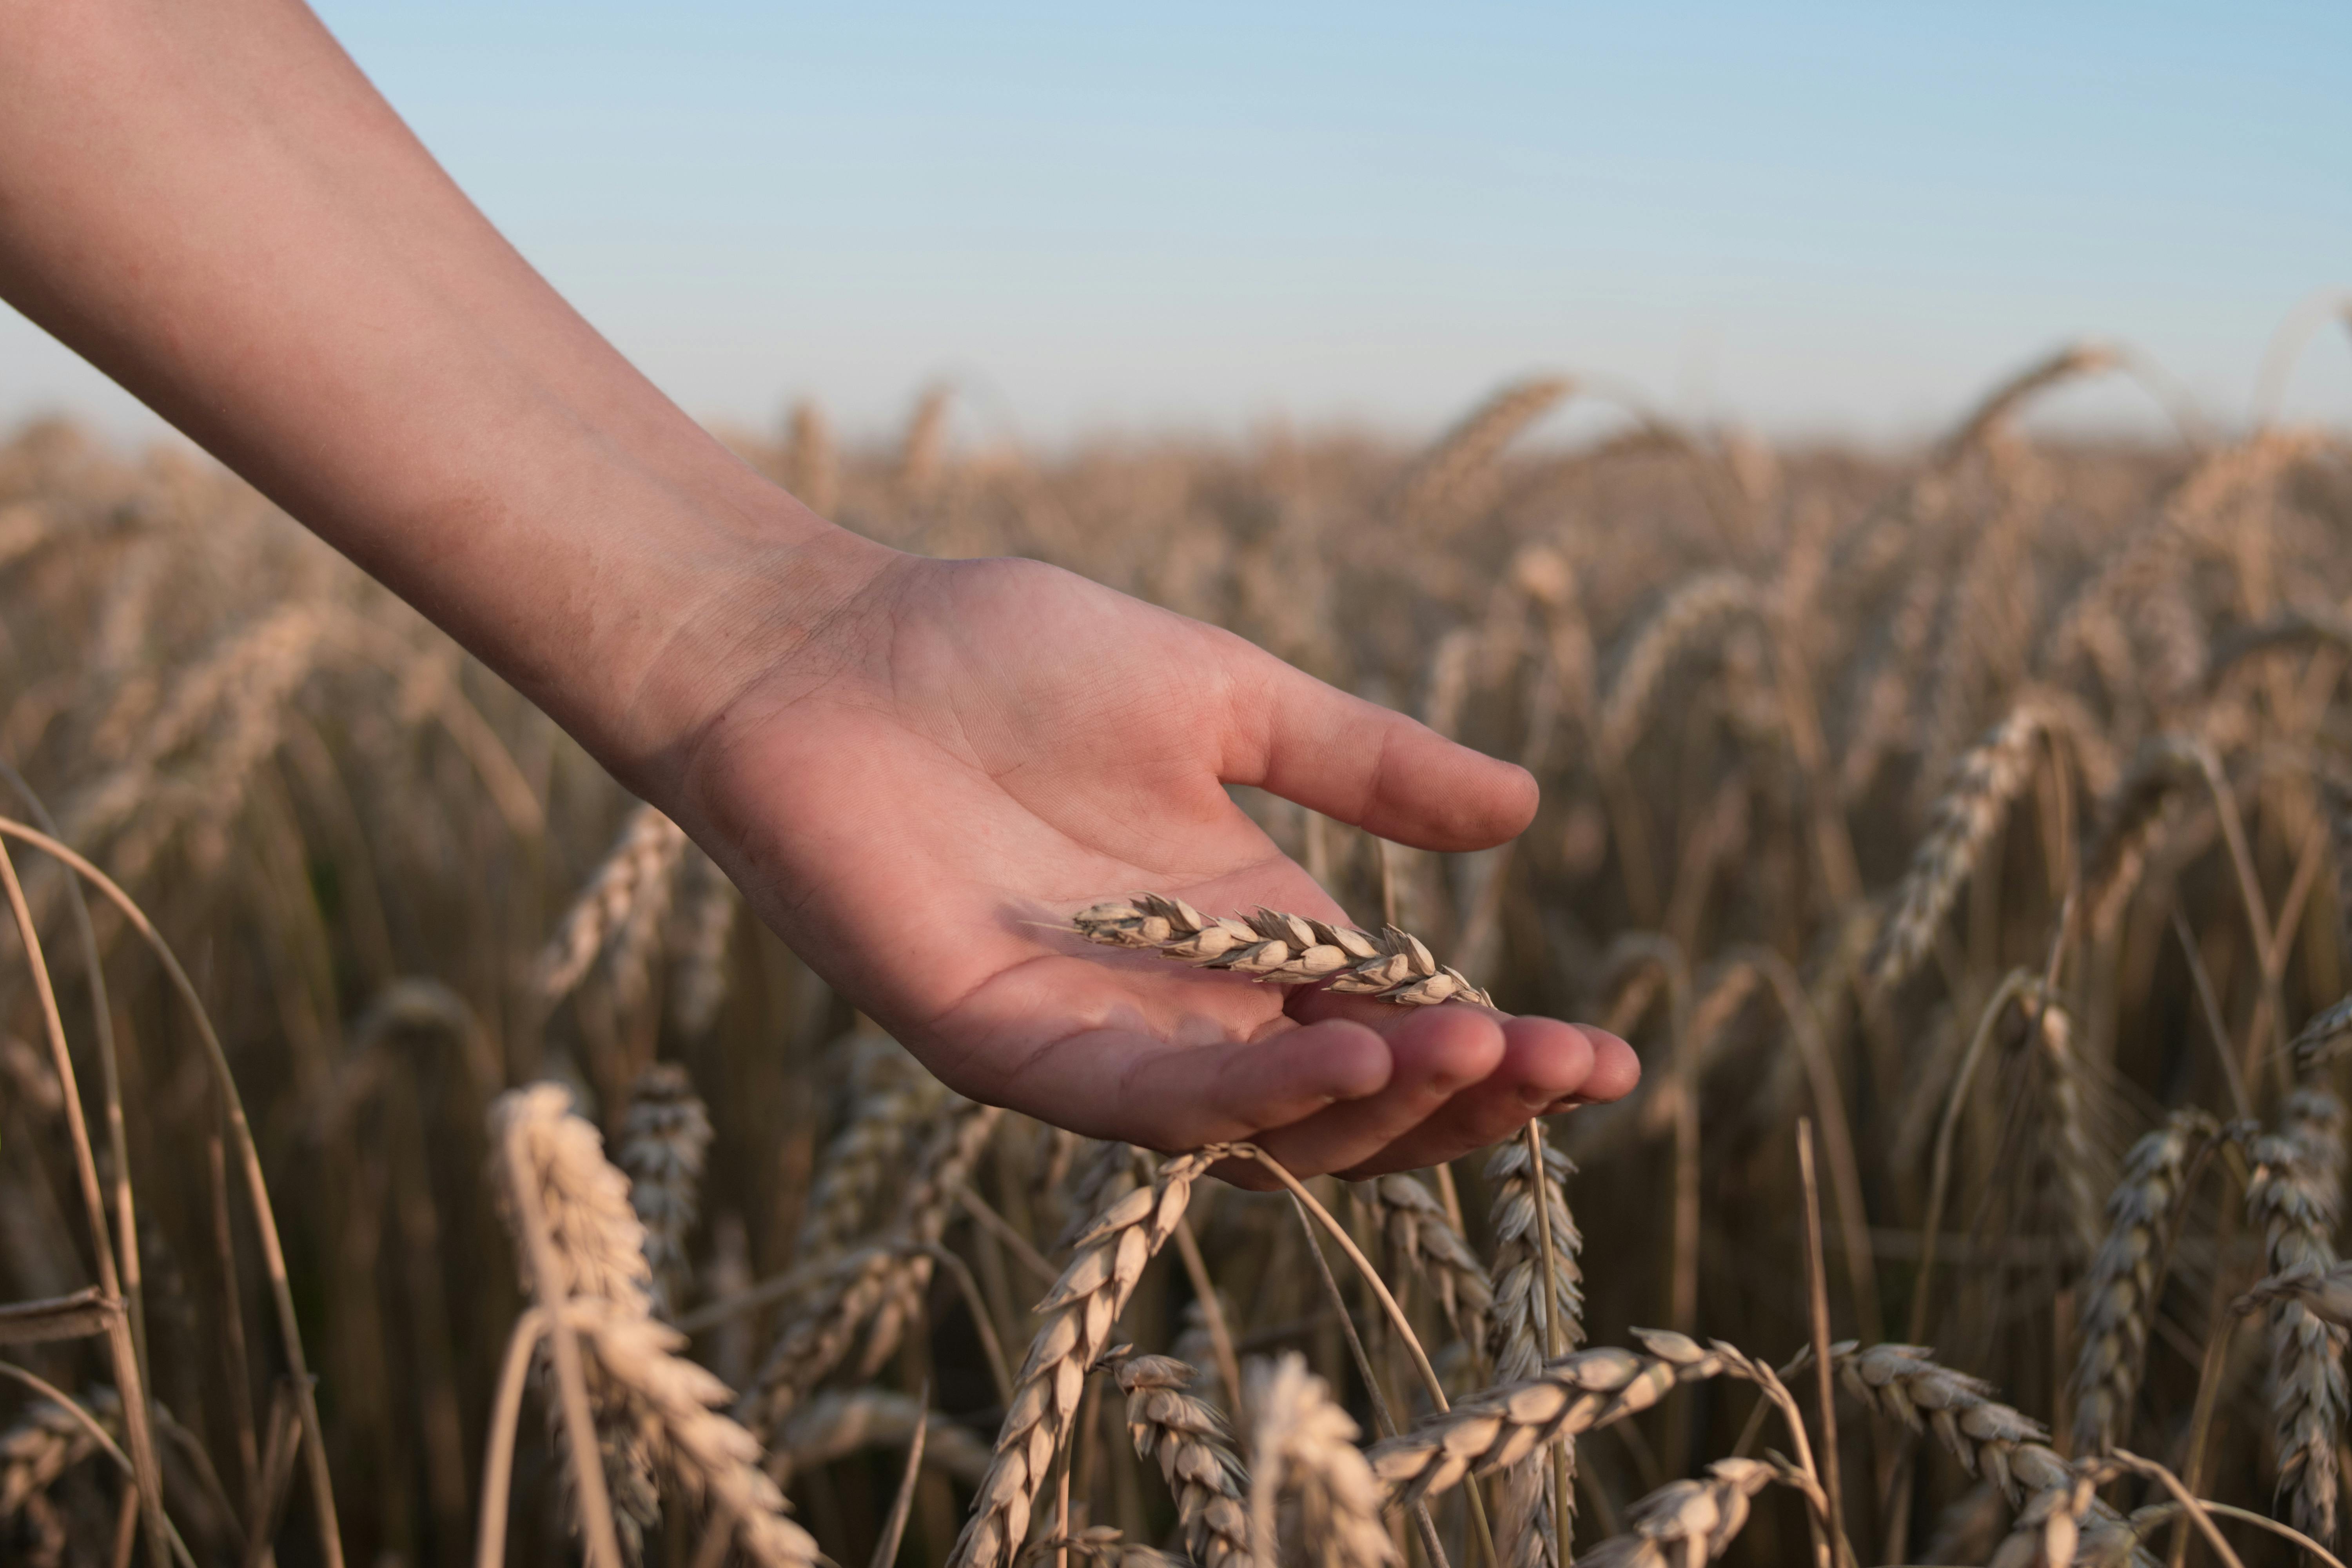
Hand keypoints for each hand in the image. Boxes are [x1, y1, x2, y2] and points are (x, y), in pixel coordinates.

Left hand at [661, 541, 1637, 1179]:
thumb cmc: (1009, 653)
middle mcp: (1178, 1007)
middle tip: (1558, 1065)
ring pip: (1255, 1131)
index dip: (1499, 1055)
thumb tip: (1524, 810)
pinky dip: (1245, 1093)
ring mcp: (1091, 1039)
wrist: (831, 645)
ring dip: (1371, 1108)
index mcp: (1240, 933)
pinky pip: (1141, 1105)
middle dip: (1460, 1102)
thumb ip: (1362, 762)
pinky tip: (1337, 1056)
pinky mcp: (1004, 1048)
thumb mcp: (1226, 695)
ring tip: (1469, 1055)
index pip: (1392, 1030)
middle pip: (1343, 1110)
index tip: (1607, 1057)